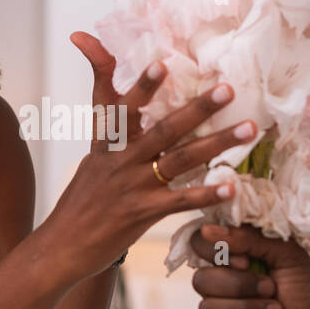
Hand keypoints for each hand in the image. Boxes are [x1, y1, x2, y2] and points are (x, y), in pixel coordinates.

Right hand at [39, 32, 257, 279]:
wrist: (61, 246)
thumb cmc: (81, 201)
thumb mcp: (92, 157)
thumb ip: (110, 124)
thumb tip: (108, 83)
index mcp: (107, 143)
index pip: (121, 107)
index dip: (141, 86)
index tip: (162, 63)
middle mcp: (121, 160)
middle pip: (164, 128)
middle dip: (198, 108)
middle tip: (227, 89)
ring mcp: (133, 186)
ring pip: (181, 159)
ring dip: (217, 143)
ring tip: (248, 130)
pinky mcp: (143, 213)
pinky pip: (181, 200)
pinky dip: (207, 194)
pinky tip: (231, 186)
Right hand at [189, 223, 309, 308]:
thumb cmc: (309, 300)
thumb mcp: (289, 257)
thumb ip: (251, 238)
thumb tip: (210, 229)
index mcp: (234, 261)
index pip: (201, 245)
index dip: (217, 252)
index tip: (247, 261)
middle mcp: (222, 288)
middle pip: (201, 279)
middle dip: (240, 285)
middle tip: (271, 289)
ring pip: (207, 308)